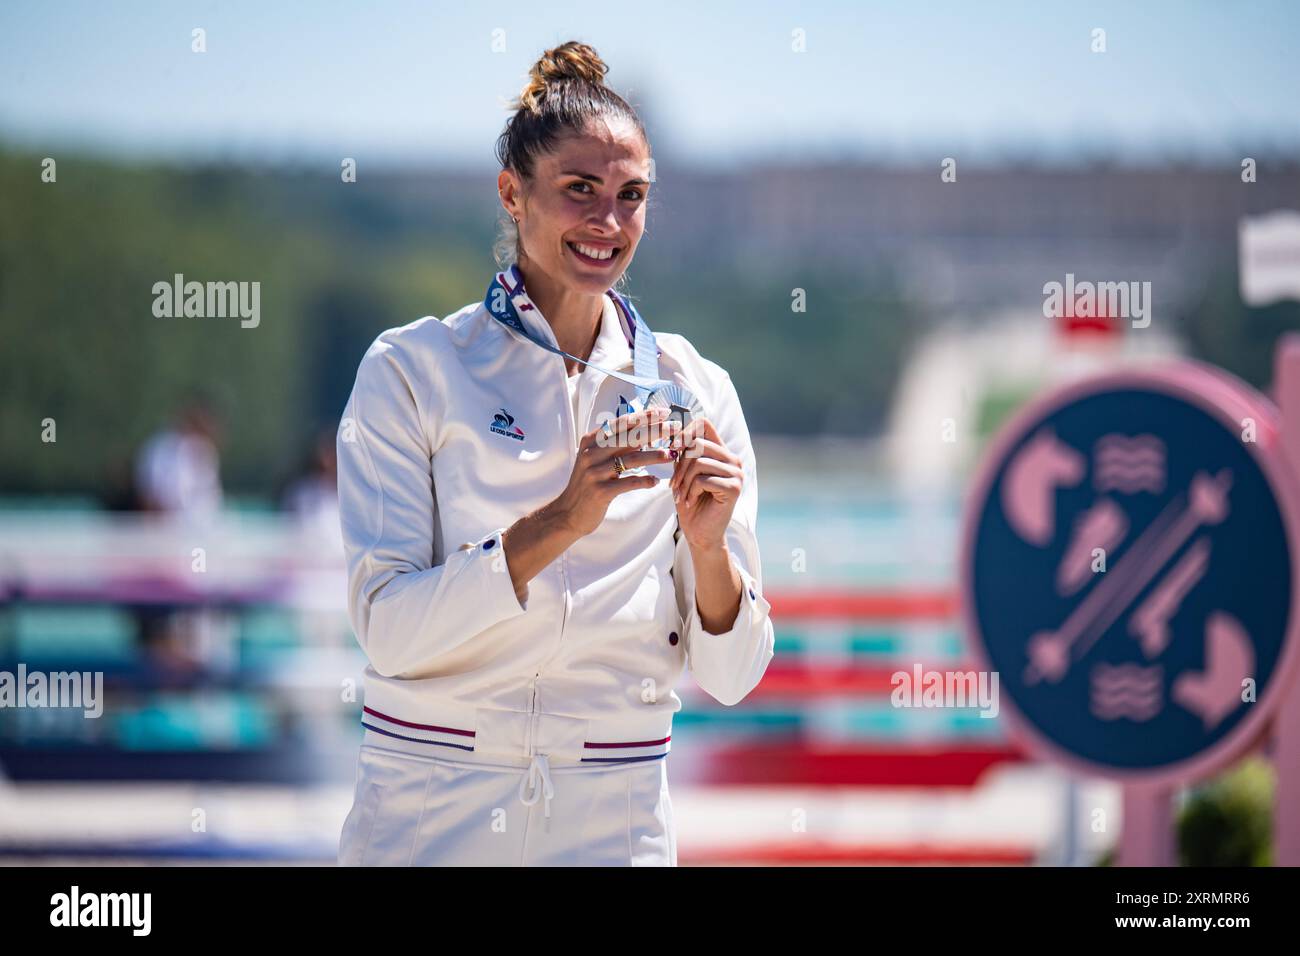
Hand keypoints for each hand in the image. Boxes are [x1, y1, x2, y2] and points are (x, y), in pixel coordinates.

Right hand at [550, 406, 679, 536]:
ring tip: (671, 454)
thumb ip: (613, 445)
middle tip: (675, 428)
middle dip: (655, 431)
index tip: (663, 412)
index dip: (644, 417)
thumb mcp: (595, 459)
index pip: (621, 423)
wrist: (567, 512)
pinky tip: (655, 481)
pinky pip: (628, 483)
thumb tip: (642, 429)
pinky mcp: (600, 492)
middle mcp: (591, 454)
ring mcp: (595, 473)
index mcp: (591, 441)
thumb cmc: (588, 483)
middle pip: (629, 438)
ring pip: (631, 459)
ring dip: (654, 456)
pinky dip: (644, 481)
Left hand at [670, 417, 742, 549]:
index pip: (704, 424)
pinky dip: (691, 491)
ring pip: (698, 462)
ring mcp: (736, 473)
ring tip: (681, 494)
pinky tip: (690, 501)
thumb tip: (673, 433)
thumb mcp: (682, 473)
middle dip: (679, 464)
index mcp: (721, 452)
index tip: (671, 446)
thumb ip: (682, 453)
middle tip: (673, 483)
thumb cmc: (690, 502)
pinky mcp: (734, 488)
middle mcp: (732, 459)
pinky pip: (703, 479)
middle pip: (697, 443)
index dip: (684, 431)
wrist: (700, 533)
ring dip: (683, 481)